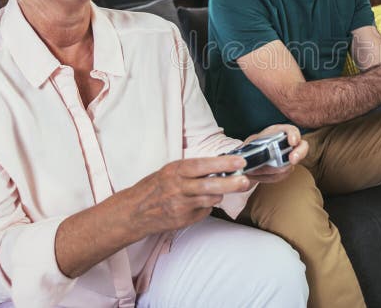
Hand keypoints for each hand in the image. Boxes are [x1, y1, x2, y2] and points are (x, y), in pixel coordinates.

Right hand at [126, 156, 250, 236]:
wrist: (134, 212)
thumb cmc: (155, 187)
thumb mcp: (170, 171)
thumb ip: (192, 170)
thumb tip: (220, 166)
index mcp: (175, 171)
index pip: (202, 165)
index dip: (223, 163)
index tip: (240, 162)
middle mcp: (178, 187)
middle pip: (210, 185)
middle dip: (231, 183)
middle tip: (246, 181)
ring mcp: (181, 205)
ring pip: (209, 199)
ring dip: (219, 194)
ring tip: (222, 189)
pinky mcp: (183, 220)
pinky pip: (203, 211)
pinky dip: (206, 206)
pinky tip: (198, 203)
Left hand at [242, 124, 308, 183]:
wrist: (251, 157)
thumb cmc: (253, 146)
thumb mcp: (250, 142)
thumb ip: (251, 146)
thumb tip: (248, 155)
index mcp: (279, 132)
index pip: (292, 130)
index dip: (294, 135)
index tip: (292, 142)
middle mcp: (288, 144)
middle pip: (302, 147)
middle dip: (299, 153)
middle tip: (292, 159)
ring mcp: (289, 157)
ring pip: (289, 166)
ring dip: (272, 170)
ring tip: (256, 170)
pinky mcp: (285, 170)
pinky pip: (280, 176)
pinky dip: (269, 177)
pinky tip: (258, 175)